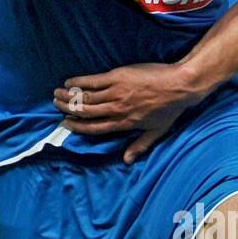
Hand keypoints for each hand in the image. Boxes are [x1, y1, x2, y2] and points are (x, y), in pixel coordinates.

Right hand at [54, 62, 198, 162]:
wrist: (180, 86)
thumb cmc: (171, 108)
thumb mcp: (157, 132)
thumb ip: (140, 146)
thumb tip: (127, 161)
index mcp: (125, 124)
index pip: (95, 128)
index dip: (78, 126)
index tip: (67, 123)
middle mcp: (117, 110)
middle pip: (86, 112)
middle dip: (68, 110)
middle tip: (57, 105)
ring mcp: (116, 93)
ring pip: (85, 98)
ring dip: (69, 96)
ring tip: (58, 94)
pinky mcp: (117, 77)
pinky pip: (92, 81)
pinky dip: (78, 82)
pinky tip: (69, 81)